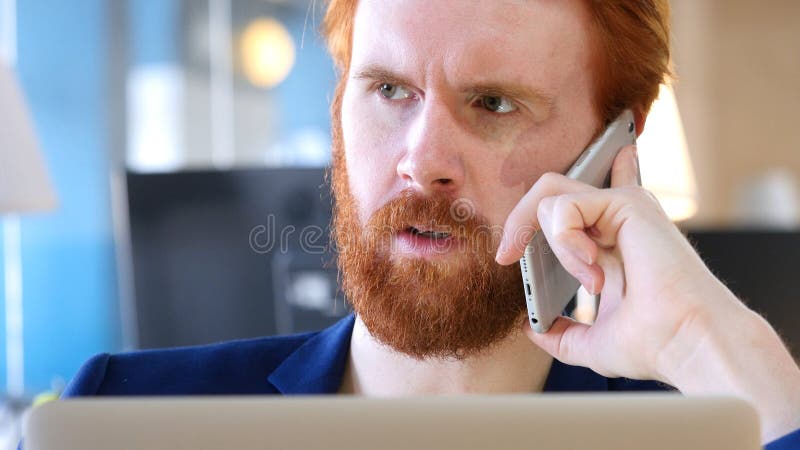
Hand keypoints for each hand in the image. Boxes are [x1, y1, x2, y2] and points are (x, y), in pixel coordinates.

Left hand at [495, 145, 799, 442]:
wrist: (686, 344)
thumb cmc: (654, 344)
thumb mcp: (591, 342)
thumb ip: (561, 332)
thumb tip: (533, 329)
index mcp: (613, 243)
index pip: (585, 199)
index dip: (556, 197)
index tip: (515, 241)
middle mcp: (619, 219)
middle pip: (550, 189)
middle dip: (518, 218)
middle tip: (507, 255)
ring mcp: (624, 207)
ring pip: (550, 196)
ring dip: (556, 246)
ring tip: (591, 282)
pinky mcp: (627, 202)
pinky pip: (564, 207)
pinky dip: (566, 242)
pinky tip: (594, 270)